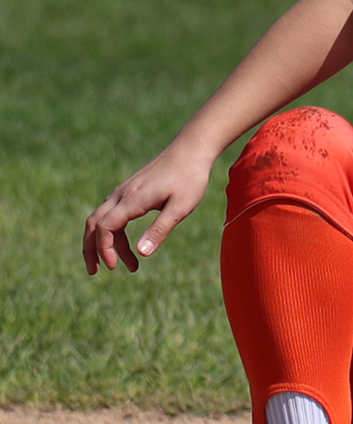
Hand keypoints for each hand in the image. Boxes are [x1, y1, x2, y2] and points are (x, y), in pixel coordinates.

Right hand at [82, 141, 216, 273]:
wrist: (190, 151)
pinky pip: (112, 213)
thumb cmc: (189, 179)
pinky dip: (114, 231)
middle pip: (93, 224)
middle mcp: (121, 195)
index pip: (104, 228)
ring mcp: (123, 192)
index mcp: (132, 200)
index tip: (114, 267)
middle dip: (91, 249)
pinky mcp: (130, 191)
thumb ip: (160, 229)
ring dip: (105, 242)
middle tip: (95, 272)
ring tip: (124, 264)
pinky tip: (127, 244)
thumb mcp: (180, 208)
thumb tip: (142, 253)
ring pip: (102, 219)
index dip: (104, 249)